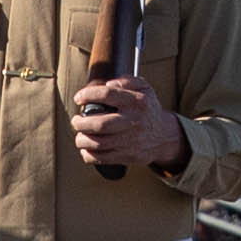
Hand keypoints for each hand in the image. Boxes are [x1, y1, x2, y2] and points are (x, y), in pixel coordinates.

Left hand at [70, 72, 189, 173]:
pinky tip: (87, 148)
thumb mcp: (145, 88)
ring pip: (98, 144)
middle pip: (99, 124)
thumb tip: (108, 84)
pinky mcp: (127, 156)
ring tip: (80, 134)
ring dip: (81, 139)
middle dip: (80, 123)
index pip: (107, 94)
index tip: (78, 98)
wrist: (164, 136)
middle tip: (76, 120)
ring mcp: (131, 141)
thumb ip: (127, 81)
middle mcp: (134, 121)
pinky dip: (88, 154)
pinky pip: (101, 158)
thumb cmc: (147, 110)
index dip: (88, 95)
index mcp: (137, 102)